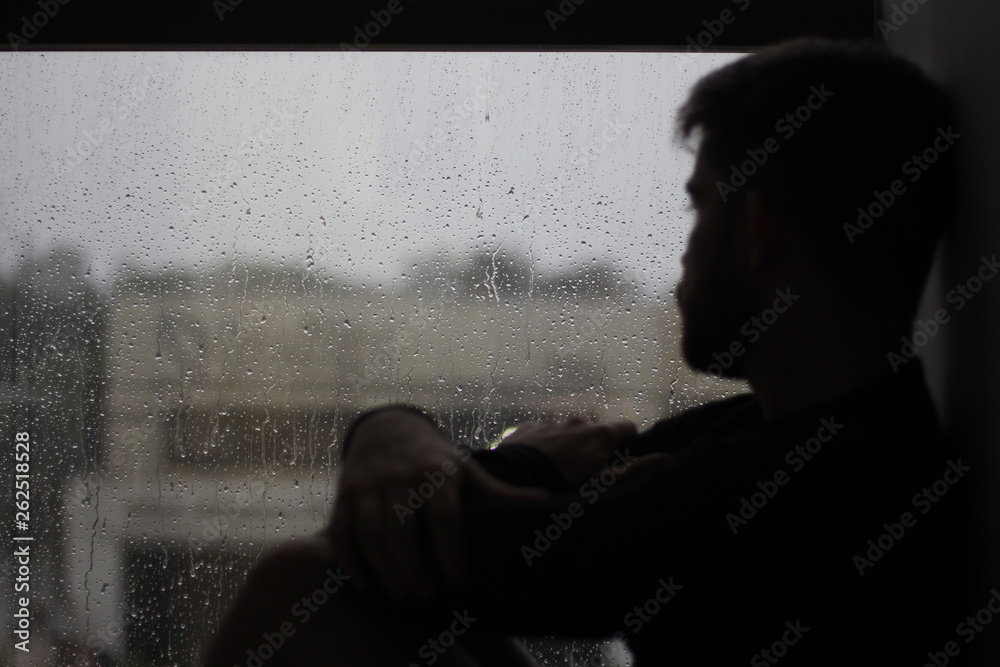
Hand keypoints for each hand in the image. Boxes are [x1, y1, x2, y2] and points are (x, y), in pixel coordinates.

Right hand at [329, 409, 546, 601]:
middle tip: (426, 595)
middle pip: (403, 530)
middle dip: (414, 568)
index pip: (444, 516)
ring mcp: (370, 486)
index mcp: (437, 472)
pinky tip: (366, 585)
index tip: (457, 580)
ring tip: (402, 594)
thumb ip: (501, 492)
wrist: (388, 430)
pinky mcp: (345, 494)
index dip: (450, 550)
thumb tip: (546, 501)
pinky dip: (351, 561)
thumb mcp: (468, 471)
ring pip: (372, 533)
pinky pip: (342, 532)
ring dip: (385, 569)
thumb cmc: (436, 460)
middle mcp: (401, 476)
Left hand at [500, 416, 639, 487]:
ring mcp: (552, 423)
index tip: (624, 451)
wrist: (518, 477)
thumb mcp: (606, 482)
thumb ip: (636, 469)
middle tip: (585, 470)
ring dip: (566, 445)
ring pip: (566, 432)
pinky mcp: (529, 427)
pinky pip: (542, 433)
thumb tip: (668, 457)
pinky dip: (543, 445)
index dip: (629, 439)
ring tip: (557, 469)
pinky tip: (537, 463)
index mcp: (600, 434)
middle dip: (593, 446)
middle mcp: (578, 422)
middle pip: (594, 431)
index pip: (626, 427)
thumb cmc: (567, 483)